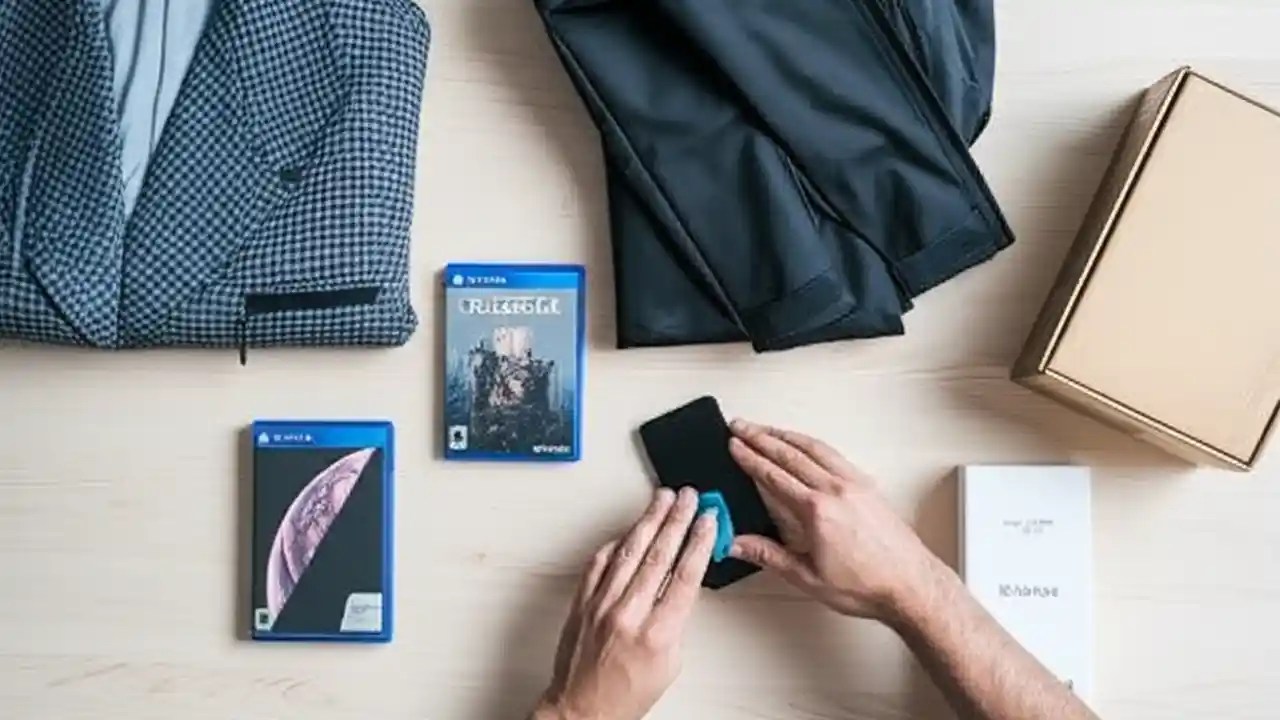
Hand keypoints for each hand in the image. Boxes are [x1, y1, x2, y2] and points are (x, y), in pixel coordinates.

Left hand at [532, 487, 718, 719]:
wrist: (582, 709)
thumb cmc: (627, 694)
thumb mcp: (670, 663)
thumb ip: (675, 620)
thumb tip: (680, 583)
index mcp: (657, 633)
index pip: (684, 575)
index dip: (700, 542)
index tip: (709, 520)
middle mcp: (627, 613)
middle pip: (659, 554)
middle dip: (678, 519)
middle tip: (691, 497)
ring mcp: (601, 604)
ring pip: (629, 551)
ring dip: (649, 520)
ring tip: (663, 498)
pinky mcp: (582, 602)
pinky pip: (600, 562)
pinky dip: (617, 542)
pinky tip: (629, 528)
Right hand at [727, 420, 942, 621]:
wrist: (909, 584)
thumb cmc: (866, 584)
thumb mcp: (808, 577)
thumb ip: (769, 555)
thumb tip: (736, 543)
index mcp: (817, 512)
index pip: (773, 476)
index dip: (750, 458)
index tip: (733, 445)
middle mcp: (835, 490)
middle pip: (790, 454)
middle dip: (761, 437)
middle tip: (741, 426)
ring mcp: (853, 484)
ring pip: (812, 448)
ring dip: (785, 435)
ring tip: (765, 429)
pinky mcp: (867, 485)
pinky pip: (833, 455)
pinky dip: (812, 444)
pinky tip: (804, 444)